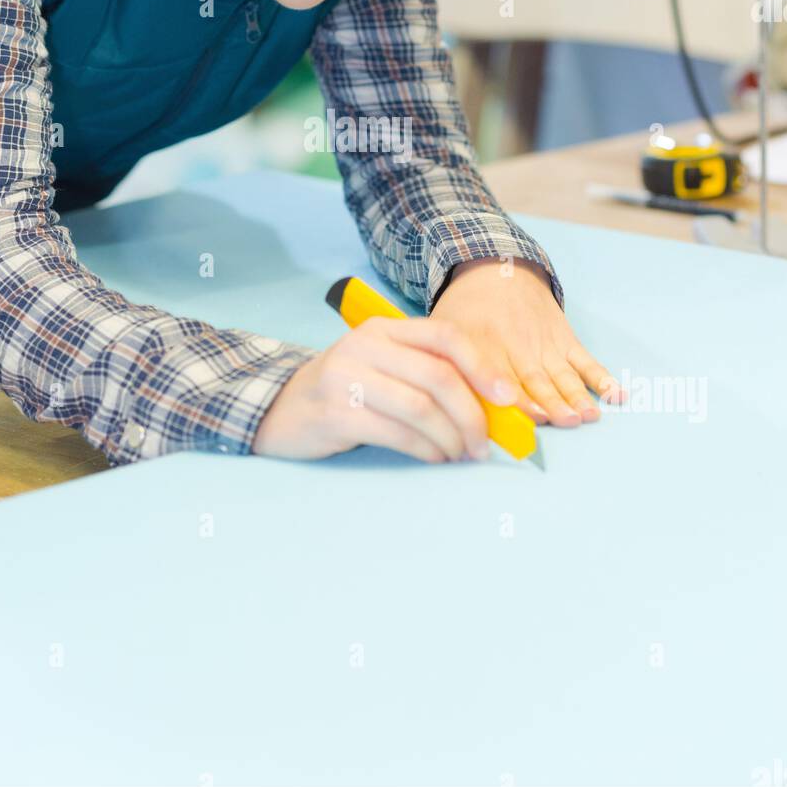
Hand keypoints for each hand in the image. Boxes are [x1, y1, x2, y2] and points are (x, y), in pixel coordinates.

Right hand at [252, 315, 520, 462]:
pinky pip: (397, 434)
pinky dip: (426, 450)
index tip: (507, 398)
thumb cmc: (345, 390)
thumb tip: (490, 404)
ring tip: (460, 454)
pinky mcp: (336, 413)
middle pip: (439, 376)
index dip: (482, 366)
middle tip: (484, 443)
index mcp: (384, 328)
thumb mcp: (382, 366)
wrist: (279, 407)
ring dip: (451, 438)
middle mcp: (365, 346)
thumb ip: (425, 372)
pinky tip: (434, 458)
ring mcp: (347, 378)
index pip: (445, 336)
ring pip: (421, 408)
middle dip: (472, 414)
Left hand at [429, 256, 625, 425]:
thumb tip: (448, 406)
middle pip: (535, 379)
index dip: (515, 398)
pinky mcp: (563, 339)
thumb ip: (446, 365)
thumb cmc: (464, 310)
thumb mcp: (443, 331)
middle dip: (552, 402)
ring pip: (562, 374)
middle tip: (566, 421)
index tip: (529, 418)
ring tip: (588, 415)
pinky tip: (616, 394)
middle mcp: (516, 345)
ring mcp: (544, 343)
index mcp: (482, 344)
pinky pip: (585, 360)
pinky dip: (601, 378)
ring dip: (576, 396)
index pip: (500, 376)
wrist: (493, 268)